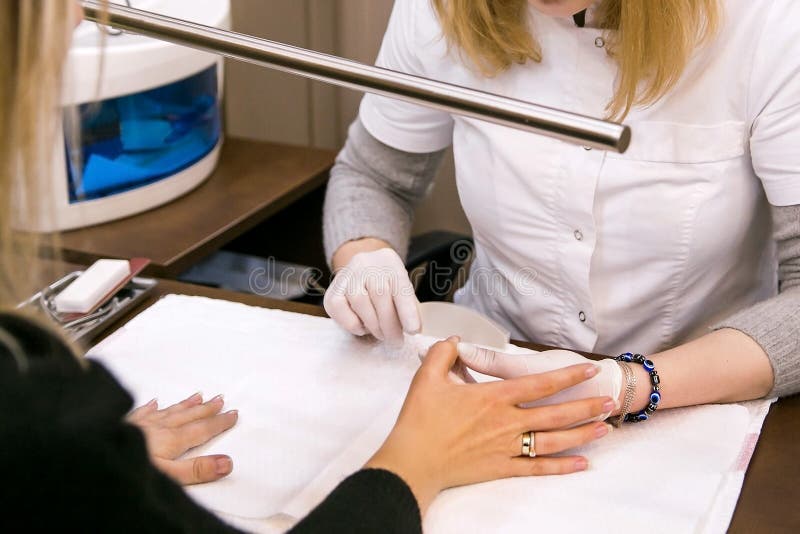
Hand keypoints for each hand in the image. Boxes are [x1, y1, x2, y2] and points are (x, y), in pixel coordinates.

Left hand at [127, 393, 238, 484]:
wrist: (86, 456)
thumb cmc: (126, 467)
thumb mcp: (167, 476)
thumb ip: (196, 470)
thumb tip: (227, 462)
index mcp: (170, 441)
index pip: (201, 430)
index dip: (219, 422)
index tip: (233, 414)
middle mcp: (157, 428)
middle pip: (187, 417)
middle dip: (205, 409)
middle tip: (220, 399)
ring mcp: (138, 424)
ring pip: (167, 411)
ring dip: (184, 405)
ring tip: (198, 396)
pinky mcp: (120, 423)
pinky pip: (141, 412)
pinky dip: (150, 407)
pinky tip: (153, 402)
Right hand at [324, 247, 419, 340]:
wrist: (360, 273)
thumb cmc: (386, 286)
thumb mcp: (401, 289)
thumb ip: (407, 306)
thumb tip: (412, 330)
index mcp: (389, 261)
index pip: (400, 285)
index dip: (407, 310)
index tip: (413, 330)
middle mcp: (366, 264)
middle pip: (380, 294)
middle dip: (390, 324)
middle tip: (397, 341)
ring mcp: (346, 276)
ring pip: (360, 301)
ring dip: (374, 325)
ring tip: (382, 336)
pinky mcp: (331, 291)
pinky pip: (340, 309)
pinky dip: (353, 324)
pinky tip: (363, 328)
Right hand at [365, 338, 613, 513]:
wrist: (413, 462)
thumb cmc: (419, 421)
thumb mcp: (427, 378)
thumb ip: (444, 354)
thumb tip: (456, 341)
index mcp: (493, 398)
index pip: (540, 384)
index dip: (567, 376)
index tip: (589, 370)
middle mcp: (507, 422)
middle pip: (555, 413)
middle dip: (585, 406)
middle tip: (609, 401)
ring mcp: (507, 447)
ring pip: (553, 440)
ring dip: (581, 434)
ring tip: (604, 428)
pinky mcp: (501, 468)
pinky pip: (537, 467)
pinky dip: (561, 466)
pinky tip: (581, 463)